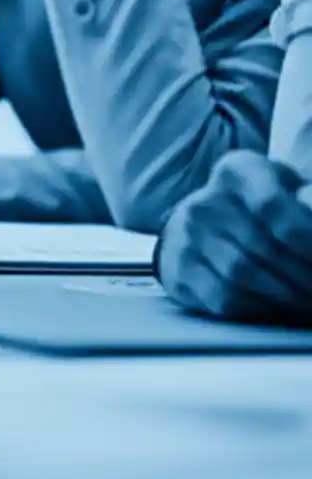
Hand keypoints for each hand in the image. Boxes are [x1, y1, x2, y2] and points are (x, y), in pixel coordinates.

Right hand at [158, 151, 311, 323]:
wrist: (208, 225)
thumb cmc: (263, 208)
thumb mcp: (292, 190)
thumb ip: (310, 199)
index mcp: (238, 171)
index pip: (272, 206)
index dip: (307, 240)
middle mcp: (204, 202)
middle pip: (263, 248)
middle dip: (305, 276)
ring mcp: (185, 237)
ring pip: (244, 276)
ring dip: (286, 296)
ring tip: (307, 298)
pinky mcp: (178, 270)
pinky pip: (224, 298)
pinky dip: (258, 307)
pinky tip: (275, 303)